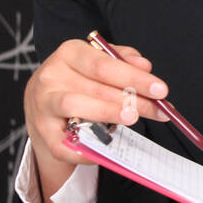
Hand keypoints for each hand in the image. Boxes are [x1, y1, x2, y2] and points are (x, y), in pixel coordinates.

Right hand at [24, 38, 171, 168]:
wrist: (43, 103)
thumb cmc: (78, 80)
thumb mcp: (99, 61)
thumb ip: (122, 60)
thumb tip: (144, 66)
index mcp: (70, 54)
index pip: (105, 65)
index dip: (135, 78)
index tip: (160, 90)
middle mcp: (52, 75)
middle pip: (97, 88)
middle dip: (133, 100)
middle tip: (159, 110)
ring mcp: (44, 103)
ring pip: (75, 105)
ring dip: (107, 112)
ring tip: (132, 117)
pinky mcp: (42, 131)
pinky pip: (64, 143)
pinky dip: (86, 148)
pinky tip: (107, 147)